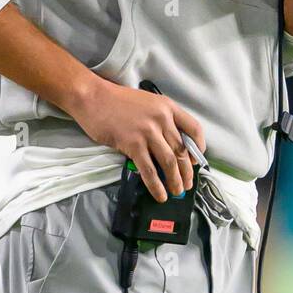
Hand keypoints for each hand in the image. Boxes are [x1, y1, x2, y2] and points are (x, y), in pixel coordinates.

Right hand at [68, 79, 205, 202]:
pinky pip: (149, 170)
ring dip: (175, 181)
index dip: (198, 148)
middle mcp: (162, 119)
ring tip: (177, 192)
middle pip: (182, 150)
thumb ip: (161, 120)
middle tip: (187, 185)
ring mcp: (148, 132)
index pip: (194, 128)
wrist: (94, 98)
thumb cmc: (118, 101)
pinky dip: (156, 185)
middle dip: (187, 171)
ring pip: (169, 162)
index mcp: (168, 107)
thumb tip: (170, 145)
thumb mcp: (148, 103)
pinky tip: (160, 195)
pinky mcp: (133, 144)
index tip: (196, 161)